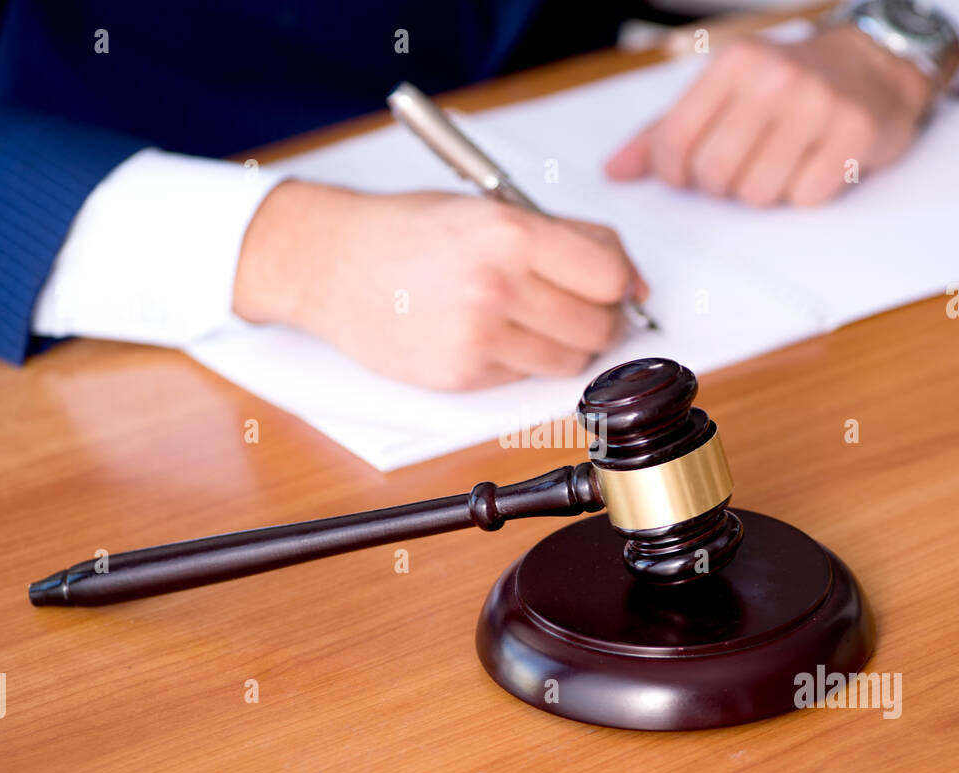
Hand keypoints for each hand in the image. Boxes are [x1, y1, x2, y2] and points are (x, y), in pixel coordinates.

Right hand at [232, 182, 646, 389]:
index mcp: (511, 234)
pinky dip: (523, 360)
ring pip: (569, 360)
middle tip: (587, 309)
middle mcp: (497, 287)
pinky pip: (524, 377)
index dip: (624, 282)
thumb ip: (562, 238)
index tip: (621, 287)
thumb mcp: (489, 208)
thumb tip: (627, 277)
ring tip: (539, 321)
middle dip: (603, 319)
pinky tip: (495, 334)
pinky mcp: (461, 375)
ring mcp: (478, 337)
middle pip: (598, 325)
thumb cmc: (409, 230)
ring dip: (568, 345)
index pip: (609, 273)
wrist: (332, 263)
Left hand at [605, 26, 934, 206]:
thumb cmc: (789, 86)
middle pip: (715, 174)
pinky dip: (805, 193)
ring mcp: (817, 103)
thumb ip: (665, 132)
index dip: (674, 174)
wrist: (874, 65)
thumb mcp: (723, 92)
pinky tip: (814, 165)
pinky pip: (804, 197)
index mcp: (733, 63)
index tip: (688, 176)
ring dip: (764, 193)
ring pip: (758, 194)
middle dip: (722, 187)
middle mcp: (774, 77)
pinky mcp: (854, 132)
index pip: (674, 140)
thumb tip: (615, 172)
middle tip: (743, 168)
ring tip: (781, 163)